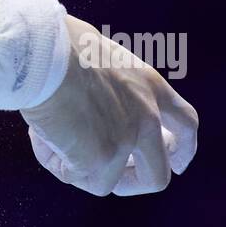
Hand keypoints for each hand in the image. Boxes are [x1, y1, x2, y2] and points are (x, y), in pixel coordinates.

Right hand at [20, 14, 197, 195]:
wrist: (43, 51)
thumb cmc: (59, 44)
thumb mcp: (104, 58)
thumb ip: (113, 86)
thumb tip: (95, 108)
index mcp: (149, 84)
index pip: (186, 123)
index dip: (184, 149)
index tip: (179, 164)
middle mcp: (147, 116)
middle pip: (159, 174)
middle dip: (137, 182)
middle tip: (116, 179)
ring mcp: (127, 140)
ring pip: (111, 182)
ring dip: (80, 168)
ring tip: (49, 138)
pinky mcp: (102, 159)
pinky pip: (76, 176)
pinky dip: (56, 162)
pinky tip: (40, 136)